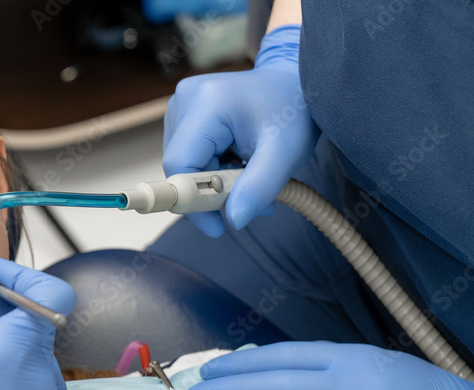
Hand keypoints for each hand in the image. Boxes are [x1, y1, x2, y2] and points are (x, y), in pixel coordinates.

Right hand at [162, 25, 319, 236]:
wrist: (293, 80)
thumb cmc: (292, 110)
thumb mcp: (285, 152)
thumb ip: (259, 186)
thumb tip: (234, 220)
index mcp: (206, 103)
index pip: (180, 164)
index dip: (193, 200)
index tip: (218, 226)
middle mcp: (184, 100)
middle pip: (180, 167)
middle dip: (211, 192)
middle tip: (248, 199)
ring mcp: (181, 104)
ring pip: (184, 165)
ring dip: (213, 183)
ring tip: (248, 177)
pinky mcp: (184, 113)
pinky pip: (189, 155)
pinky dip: (212, 170)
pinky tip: (237, 164)